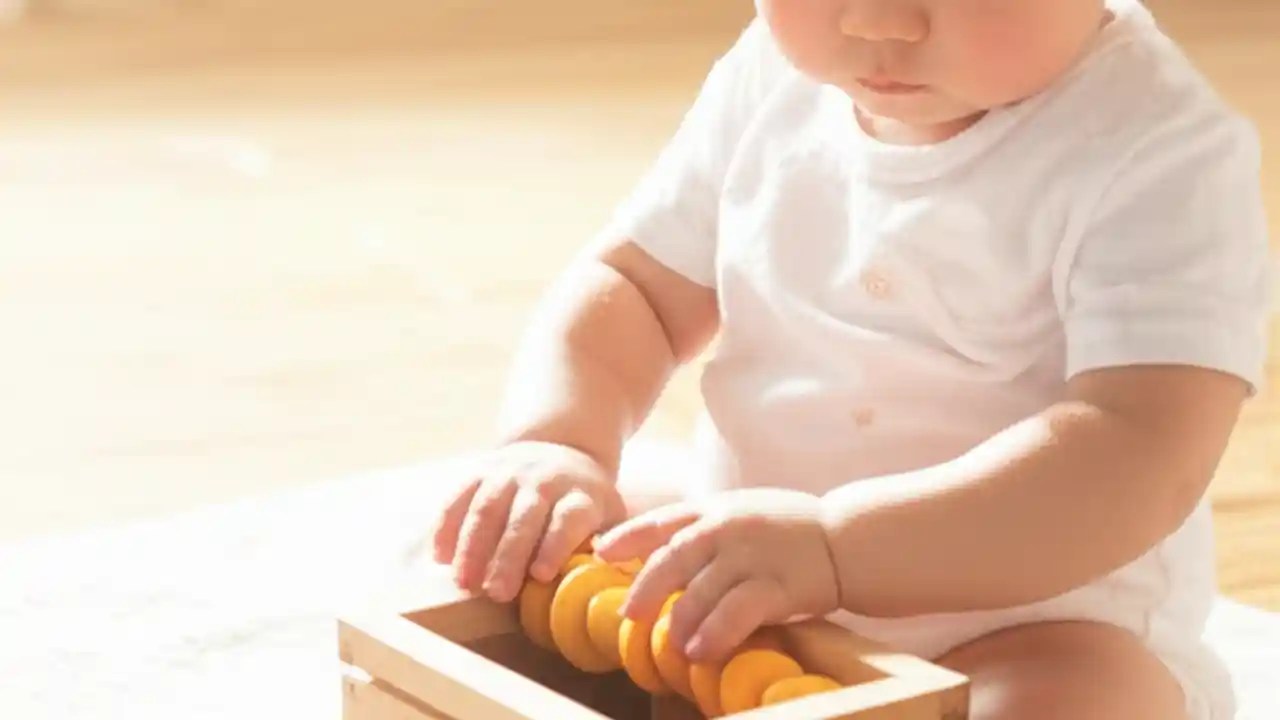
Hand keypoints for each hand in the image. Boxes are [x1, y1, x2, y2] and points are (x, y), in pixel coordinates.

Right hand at [431, 441, 626, 602]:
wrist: (561, 447)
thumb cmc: (584, 500)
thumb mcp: (608, 516)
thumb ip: (609, 545)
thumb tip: (606, 578)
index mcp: (580, 495)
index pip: (567, 518)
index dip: (554, 544)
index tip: (540, 574)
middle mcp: (543, 480)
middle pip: (523, 517)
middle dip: (508, 556)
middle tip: (496, 593)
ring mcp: (508, 473)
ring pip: (486, 507)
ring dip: (472, 546)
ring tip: (464, 583)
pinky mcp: (480, 471)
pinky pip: (458, 497)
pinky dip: (446, 526)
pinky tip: (440, 557)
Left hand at [593, 488, 840, 663]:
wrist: (846, 538)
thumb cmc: (790, 531)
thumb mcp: (742, 515)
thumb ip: (704, 530)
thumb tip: (660, 555)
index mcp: (715, 510)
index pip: (663, 521)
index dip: (628, 536)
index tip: (600, 551)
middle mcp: (727, 528)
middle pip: (674, 557)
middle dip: (646, 587)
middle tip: (628, 615)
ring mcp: (752, 554)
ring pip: (702, 588)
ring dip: (680, 617)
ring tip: (670, 643)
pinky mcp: (777, 583)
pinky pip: (738, 610)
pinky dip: (715, 632)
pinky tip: (700, 650)